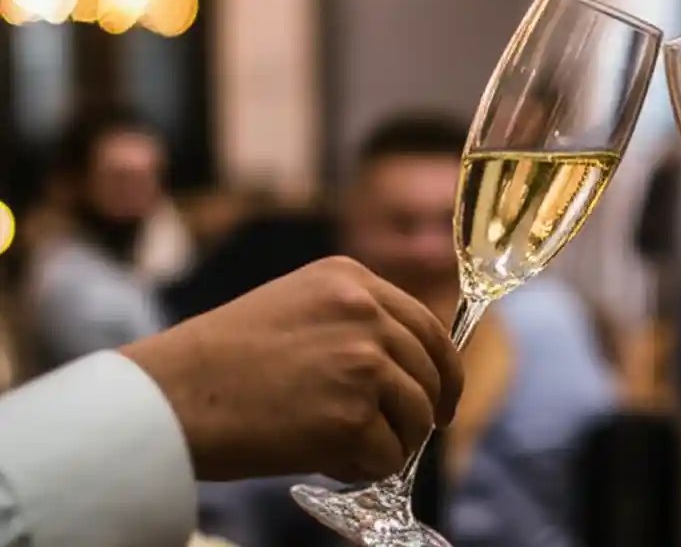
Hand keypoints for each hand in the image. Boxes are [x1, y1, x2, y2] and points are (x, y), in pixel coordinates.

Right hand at [121, 256, 463, 481]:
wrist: (168, 395)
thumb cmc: (219, 360)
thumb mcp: (296, 306)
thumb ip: (352, 321)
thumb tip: (406, 364)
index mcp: (352, 279)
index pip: (429, 327)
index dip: (444, 370)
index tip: (444, 398)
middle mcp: (365, 312)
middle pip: (431, 373)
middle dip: (426, 412)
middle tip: (411, 436)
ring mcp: (362, 362)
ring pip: (416, 418)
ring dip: (390, 442)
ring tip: (344, 447)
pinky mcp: (351, 415)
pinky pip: (386, 457)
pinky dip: (362, 469)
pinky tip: (324, 459)